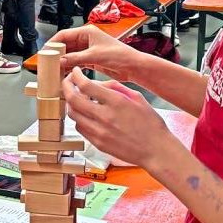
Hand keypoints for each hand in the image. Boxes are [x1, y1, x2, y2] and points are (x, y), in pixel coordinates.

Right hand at [48, 24, 142, 82]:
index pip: (64, 35)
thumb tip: (60, 60)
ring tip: (53, 69)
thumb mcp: (94, 56)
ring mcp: (88, 50)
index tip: (44, 51)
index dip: (53, 43)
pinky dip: (70, 67)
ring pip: (70, 55)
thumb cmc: (119, 55)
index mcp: (87, 32)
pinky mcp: (91, 60)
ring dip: (62, 61)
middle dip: (56, 53)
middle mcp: (86, 40)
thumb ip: (75, 58)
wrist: (133, 66)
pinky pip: (76, 62)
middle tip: (47, 62)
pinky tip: (64, 73)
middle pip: (66, 45)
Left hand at [62, 70, 180, 169]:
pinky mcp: (97, 143)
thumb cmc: (150, 123)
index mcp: (116, 102)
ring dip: (71, 104)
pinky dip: (79, 118)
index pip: (86, 85)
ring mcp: (99, 132)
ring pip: (73, 114)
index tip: (75, 72)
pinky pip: (80, 128)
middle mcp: (105, 116)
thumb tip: (97, 83)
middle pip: (73, 99)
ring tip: (76, 98)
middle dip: (66, 87)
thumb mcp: (137, 97)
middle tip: (67, 82)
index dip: (76, 76)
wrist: (156, 150)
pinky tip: (85, 114)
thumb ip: (115, 87)